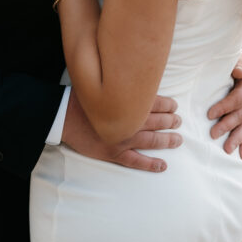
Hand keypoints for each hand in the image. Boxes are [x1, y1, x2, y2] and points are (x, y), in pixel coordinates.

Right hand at [62, 91, 181, 172]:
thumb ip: (120, 83)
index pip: (153, 103)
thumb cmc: (81, 98)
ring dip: (166, 140)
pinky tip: (163, 166)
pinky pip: (136, 161)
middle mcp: (128, 122)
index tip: (175, 105)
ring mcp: (122, 139)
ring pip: (151, 141)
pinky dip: (151, 164)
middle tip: (179, 121)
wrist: (62, 115)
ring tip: (178, 139)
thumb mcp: (101, 83)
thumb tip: (135, 76)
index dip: (167, 105)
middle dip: (170, 121)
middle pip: (156, 122)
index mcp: (126, 104)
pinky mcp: (113, 153)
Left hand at [207, 53, 241, 159]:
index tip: (209, 114)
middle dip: (227, 126)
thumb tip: (237, 71)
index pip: (236, 99)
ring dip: (236, 139)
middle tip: (213, 134)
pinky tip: (241, 156)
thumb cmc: (239, 65)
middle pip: (240, 116)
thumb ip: (238, 64)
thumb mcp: (239, 60)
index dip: (224, 107)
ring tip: (227, 150)